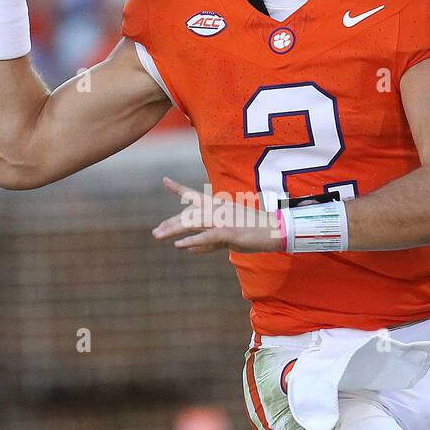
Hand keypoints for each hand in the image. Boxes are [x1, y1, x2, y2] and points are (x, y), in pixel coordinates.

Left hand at [152, 177, 284, 254]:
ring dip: (174, 230)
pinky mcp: (228, 232)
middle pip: (188, 215)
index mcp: (218, 206)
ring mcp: (222, 220)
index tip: (165, 181)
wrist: (275, 230)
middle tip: (155, 232)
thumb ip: (208, 242)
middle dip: (171, 223)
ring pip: (193, 224)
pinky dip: (192, 242)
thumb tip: (189, 248)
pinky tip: (179, 245)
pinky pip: (206, 237)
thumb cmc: (253, 232)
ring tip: (158, 236)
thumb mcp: (227, 236)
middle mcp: (218, 210)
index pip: (195, 196)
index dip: (178, 188)